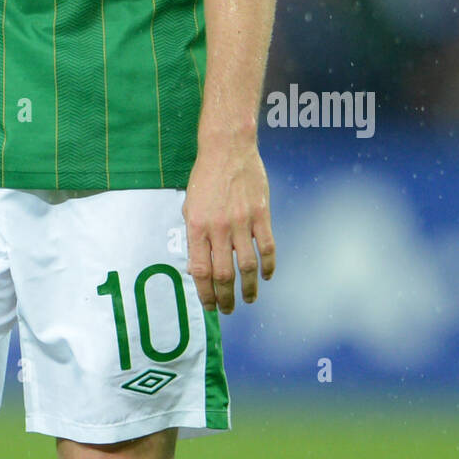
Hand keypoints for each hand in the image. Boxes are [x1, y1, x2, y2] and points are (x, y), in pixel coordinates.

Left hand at [183, 139, 274, 312]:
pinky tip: (266, 276)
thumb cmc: (205, 177)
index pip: (201, 271)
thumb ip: (194, 235)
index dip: (206, 294)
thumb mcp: (189, 205)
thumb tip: (197, 267)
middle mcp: (219, 228)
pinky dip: (268, 267)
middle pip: (224, 275)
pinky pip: (267, 248)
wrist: (227, 148)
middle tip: (228, 310)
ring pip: (248, 267)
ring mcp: (242, 222)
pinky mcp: (261, 215)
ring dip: (249, 289)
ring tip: (249, 299)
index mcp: (197, 226)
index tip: (210, 306)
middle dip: (226, 298)